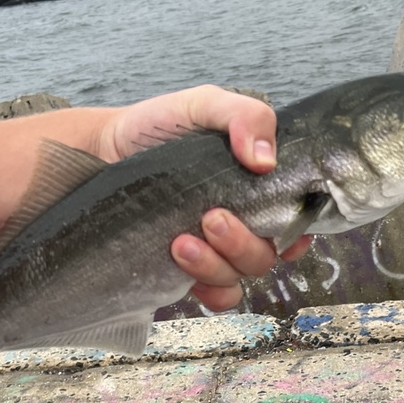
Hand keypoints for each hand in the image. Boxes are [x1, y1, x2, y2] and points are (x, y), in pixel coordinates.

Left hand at [100, 85, 311, 310]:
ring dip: (215, 264)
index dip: (299, 229)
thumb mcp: (203, 105)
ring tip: (180, 241)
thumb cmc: (159, 127)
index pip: (299, 219)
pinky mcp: (188, 273)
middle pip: (268, 254)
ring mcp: (217, 252)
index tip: (283, 226)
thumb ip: (244, 116)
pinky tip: (180, 267)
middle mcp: (245, 224)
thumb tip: (266, 160)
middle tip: (210, 217)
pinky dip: (208, 288)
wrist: (104, 152)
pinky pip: (218, 297)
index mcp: (259, 188)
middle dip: (241, 242)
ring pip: (240, 276)